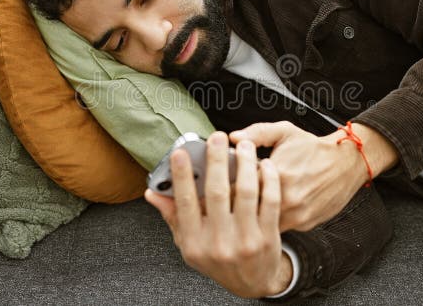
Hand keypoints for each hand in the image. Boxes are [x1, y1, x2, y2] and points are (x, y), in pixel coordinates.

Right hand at [145, 131, 292, 297]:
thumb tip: (152, 193)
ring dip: (245, 164)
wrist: (253, 284)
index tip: (180, 152)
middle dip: (215, 161)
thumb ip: (173, 217)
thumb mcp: (189, 244)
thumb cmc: (218, 259)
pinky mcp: (269, 236)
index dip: (181, 176)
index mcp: (194, 242)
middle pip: (216, 193)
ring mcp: (246, 240)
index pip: (184, 203)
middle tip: (214, 138)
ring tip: (244, 146)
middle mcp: (219, 242)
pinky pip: (270, 201)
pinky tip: (264, 164)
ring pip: (245, 192)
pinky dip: (268, 179)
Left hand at [229, 121, 398, 231]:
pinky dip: (271, 221)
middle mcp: (287, 198)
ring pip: (263, 223)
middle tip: (225, 203)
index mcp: (277, 174)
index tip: (215, 189)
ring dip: (253, 217)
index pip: (239, 189)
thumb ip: (256, 133)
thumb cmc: (313, 148)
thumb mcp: (284, 132)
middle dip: (235, 207)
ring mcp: (297, 214)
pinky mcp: (304, 224)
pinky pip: (279, 227)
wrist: (347, 163)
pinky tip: (265, 213)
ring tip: (243, 209)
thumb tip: (233, 137)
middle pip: (249, 210)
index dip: (225, 190)